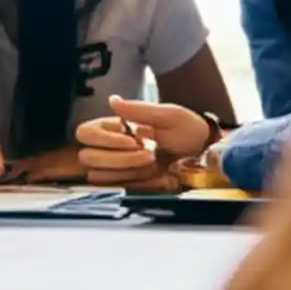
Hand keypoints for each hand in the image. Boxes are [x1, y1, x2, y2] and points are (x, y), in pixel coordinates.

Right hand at [76, 95, 208, 187]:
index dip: (105, 139)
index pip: (85, 133)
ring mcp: (116, 169)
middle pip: (87, 157)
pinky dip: (135, 183)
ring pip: (97, 175)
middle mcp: (109, 148)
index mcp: (114, 127)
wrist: (205, 154)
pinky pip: (115, 189)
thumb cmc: (187, 129)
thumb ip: (138, 109)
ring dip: (126, 170)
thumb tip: (113, 100)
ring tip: (152, 163)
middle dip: (118, 157)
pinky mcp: (127, 185)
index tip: (133, 138)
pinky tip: (154, 176)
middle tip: (147, 153)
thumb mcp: (168, 115)